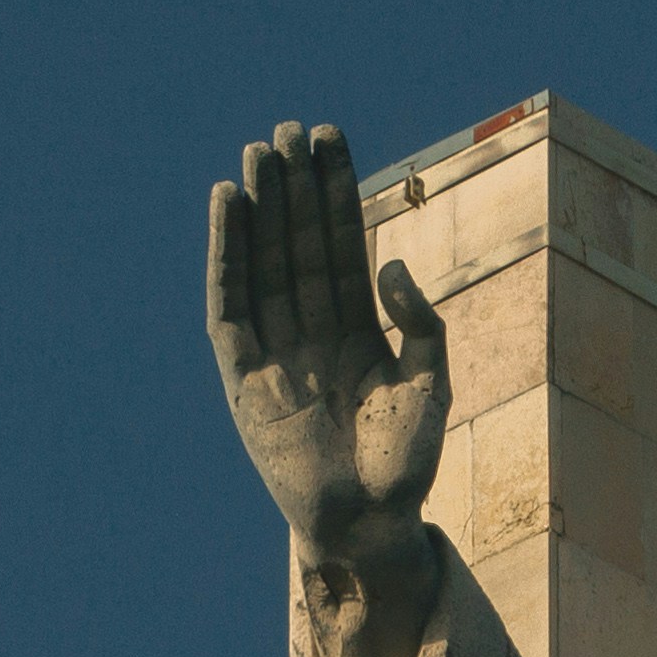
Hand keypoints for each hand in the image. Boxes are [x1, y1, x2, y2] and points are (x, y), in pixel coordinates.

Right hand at [208, 115, 447, 594]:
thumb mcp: (430, 385)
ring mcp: (276, 353)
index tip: (328, 138)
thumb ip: (420, 322)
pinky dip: (226, 256)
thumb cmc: (408, 466)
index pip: (343, 245)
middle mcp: (314, 334)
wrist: (370, 526)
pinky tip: (227, 206)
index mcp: (358, 331)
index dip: (335, 192)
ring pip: (264, 264)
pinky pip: (230, 305)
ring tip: (257, 153)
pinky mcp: (243, 378)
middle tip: (286, 129)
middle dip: (293, 187)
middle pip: (299, 244)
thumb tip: (387, 262)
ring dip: (259, 209)